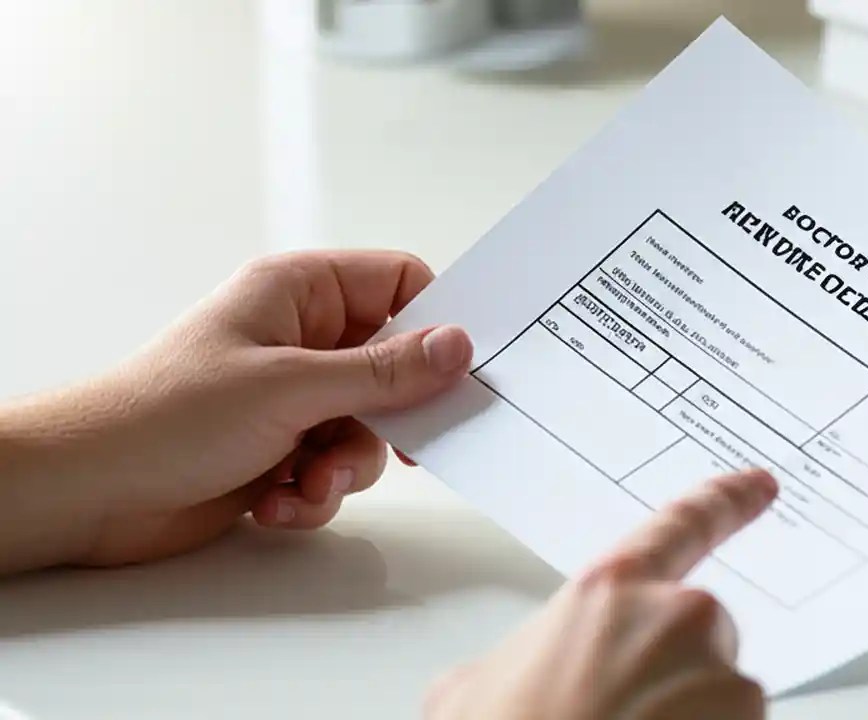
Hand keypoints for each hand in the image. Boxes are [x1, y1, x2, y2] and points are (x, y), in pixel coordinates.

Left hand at [0, 251, 471, 572]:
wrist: (92, 491)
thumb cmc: (167, 414)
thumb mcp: (290, 386)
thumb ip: (382, 371)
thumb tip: (457, 346)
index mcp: (300, 293)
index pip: (398, 282)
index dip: (435, 322)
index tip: (460, 369)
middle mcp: (302, 339)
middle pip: (394, 365)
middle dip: (390, 416)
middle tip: (402, 446)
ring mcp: (294, 397)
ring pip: (370, 427)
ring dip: (347, 466)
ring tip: (306, 480)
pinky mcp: (284, 449)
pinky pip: (337, 468)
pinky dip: (316, 492)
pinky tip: (276, 501)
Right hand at [424, 470, 778, 719]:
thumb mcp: (474, 687)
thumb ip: (522, 653)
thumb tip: (512, 678)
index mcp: (610, 592)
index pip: (683, 525)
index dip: (725, 501)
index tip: (758, 485)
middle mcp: (677, 620)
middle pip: (697, 631)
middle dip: (667, 668)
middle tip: (613, 710)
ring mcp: (720, 678)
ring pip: (717, 693)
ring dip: (684, 715)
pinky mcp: (747, 719)